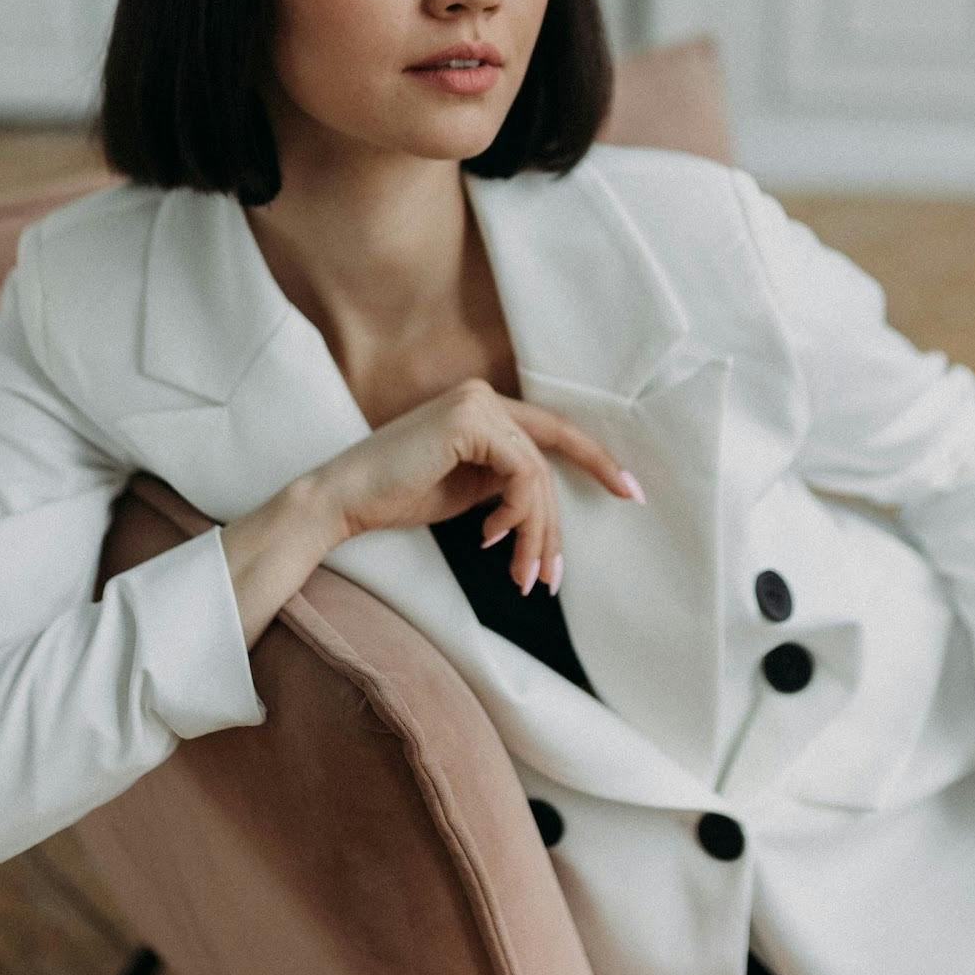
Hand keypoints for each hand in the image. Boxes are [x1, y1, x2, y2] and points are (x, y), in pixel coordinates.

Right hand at [310, 377, 643, 595]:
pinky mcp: (469, 420)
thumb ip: (507, 483)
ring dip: (535, 533)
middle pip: (547, 464)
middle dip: (553, 528)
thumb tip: (545, 507)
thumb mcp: (469, 490)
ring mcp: (477, 403)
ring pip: (538, 475)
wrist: (343, 500)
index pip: (554, 433)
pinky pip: (522, 473)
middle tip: (550, 579)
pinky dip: (516, 512)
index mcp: (485, 408)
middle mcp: (484, 396)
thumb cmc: (398, 496)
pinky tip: (489, 537)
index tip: (632, 494)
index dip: (598, 461)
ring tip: (522, 576)